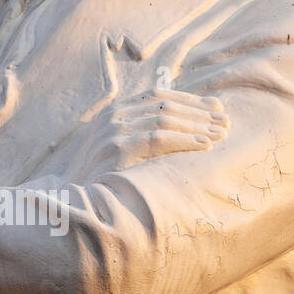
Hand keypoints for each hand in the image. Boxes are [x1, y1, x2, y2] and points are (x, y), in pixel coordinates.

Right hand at [79, 88, 228, 174]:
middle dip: (199, 112)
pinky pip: (160, 139)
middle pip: (166, 106)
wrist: (69, 199)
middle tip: (225, 120)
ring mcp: (115, 131)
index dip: (190, 99)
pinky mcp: (119, 149)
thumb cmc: (96, 176)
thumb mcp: (113, 146)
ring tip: (220, 133)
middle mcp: (114, 116)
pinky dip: (185, 140)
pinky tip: (205, 145)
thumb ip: (136, 132)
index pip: (158, 95)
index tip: (215, 106)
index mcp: (114, 111)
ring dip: (197, 126)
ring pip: (166, 119)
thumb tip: (176, 126)